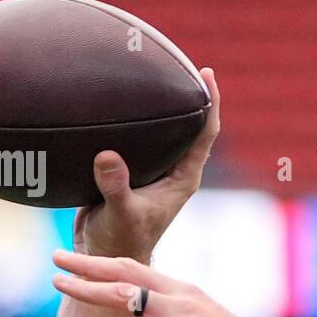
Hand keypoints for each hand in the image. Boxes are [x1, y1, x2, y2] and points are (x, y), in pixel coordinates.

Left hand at [51, 249, 306, 316]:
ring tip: (57, 281)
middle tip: (58, 255)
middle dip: (89, 262)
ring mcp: (178, 314)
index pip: (142, 273)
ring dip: (87, 287)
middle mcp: (180, 297)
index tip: (84, 262)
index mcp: (187, 296)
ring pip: (124, 294)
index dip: (110, 266)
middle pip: (127, 270)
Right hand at [74, 67, 220, 262]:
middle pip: (190, 126)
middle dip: (189, 95)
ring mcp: (154, 171)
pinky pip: (136, 140)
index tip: (208, 73)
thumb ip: (116, 185)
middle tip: (182, 60)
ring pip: (164, 131)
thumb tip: (108, 156)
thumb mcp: (120, 212)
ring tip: (149, 71)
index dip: (212, 103)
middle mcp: (174, 171)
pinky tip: (114, 101)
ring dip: (160, 107)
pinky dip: (130, 121)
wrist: (104, 256)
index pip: (206, 133)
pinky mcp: (131, 172)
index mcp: (183, 178)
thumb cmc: (121, 240)